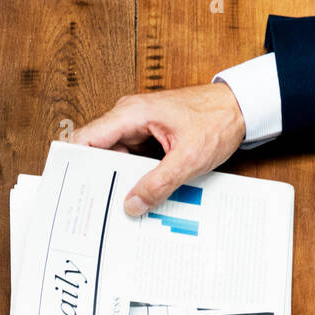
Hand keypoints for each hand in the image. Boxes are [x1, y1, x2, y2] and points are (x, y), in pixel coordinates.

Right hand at [72, 82, 245, 216]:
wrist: (239, 108)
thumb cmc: (216, 121)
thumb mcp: (188, 159)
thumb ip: (158, 183)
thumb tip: (132, 204)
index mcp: (131, 114)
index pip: (86, 138)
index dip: (76, 164)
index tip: (75, 188)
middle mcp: (129, 116)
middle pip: (100, 151)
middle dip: (100, 177)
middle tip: (102, 206)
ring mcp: (139, 126)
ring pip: (118, 157)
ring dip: (121, 178)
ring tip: (123, 203)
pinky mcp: (150, 135)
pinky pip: (133, 157)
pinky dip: (136, 174)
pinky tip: (141, 192)